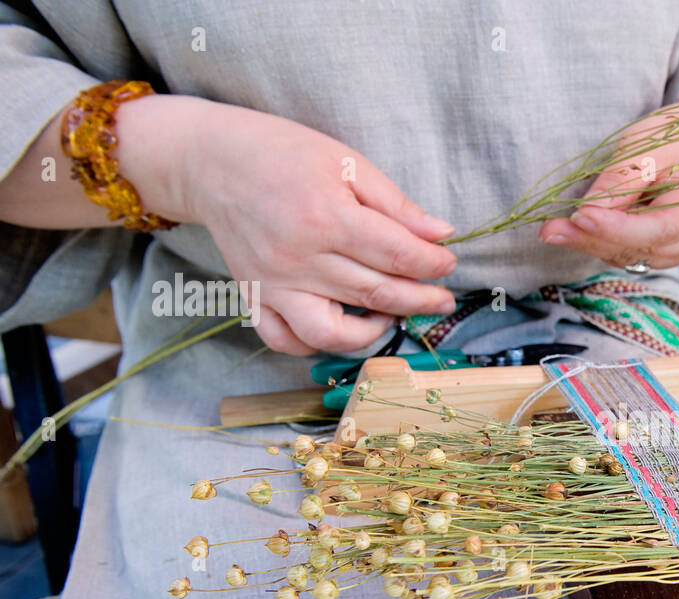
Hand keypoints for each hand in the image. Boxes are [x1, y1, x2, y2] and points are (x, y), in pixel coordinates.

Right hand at [117, 96, 456, 354]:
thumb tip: (441, 234)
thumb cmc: (283, 153)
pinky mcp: (253, 296)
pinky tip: (342, 326)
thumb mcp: (346, 163)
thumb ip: (395, 204)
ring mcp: (274, 284)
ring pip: (333, 332)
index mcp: (326, 217)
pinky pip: (285, 340)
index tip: (448, 263)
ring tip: (393, 314)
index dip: (432, 264)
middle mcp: (298, 258)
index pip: (397, 254)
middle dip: (420, 300)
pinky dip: (315, 344)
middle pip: (375, 293)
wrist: (210, 160)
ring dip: (373, 331)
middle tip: (442, 300)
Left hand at [538, 83, 678, 270]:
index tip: (578, 217)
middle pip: (638, 249)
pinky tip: (579, 229)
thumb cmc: (678, 137)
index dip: (614, 228)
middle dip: (591, 238)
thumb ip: (622, 179)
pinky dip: (602, 243)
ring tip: (555, 229)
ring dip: (591, 243)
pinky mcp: (666, 253)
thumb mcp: (650, 145)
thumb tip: (588, 211)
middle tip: (549, 229)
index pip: (655, 230)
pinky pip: (629, 255)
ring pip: (629, 257)